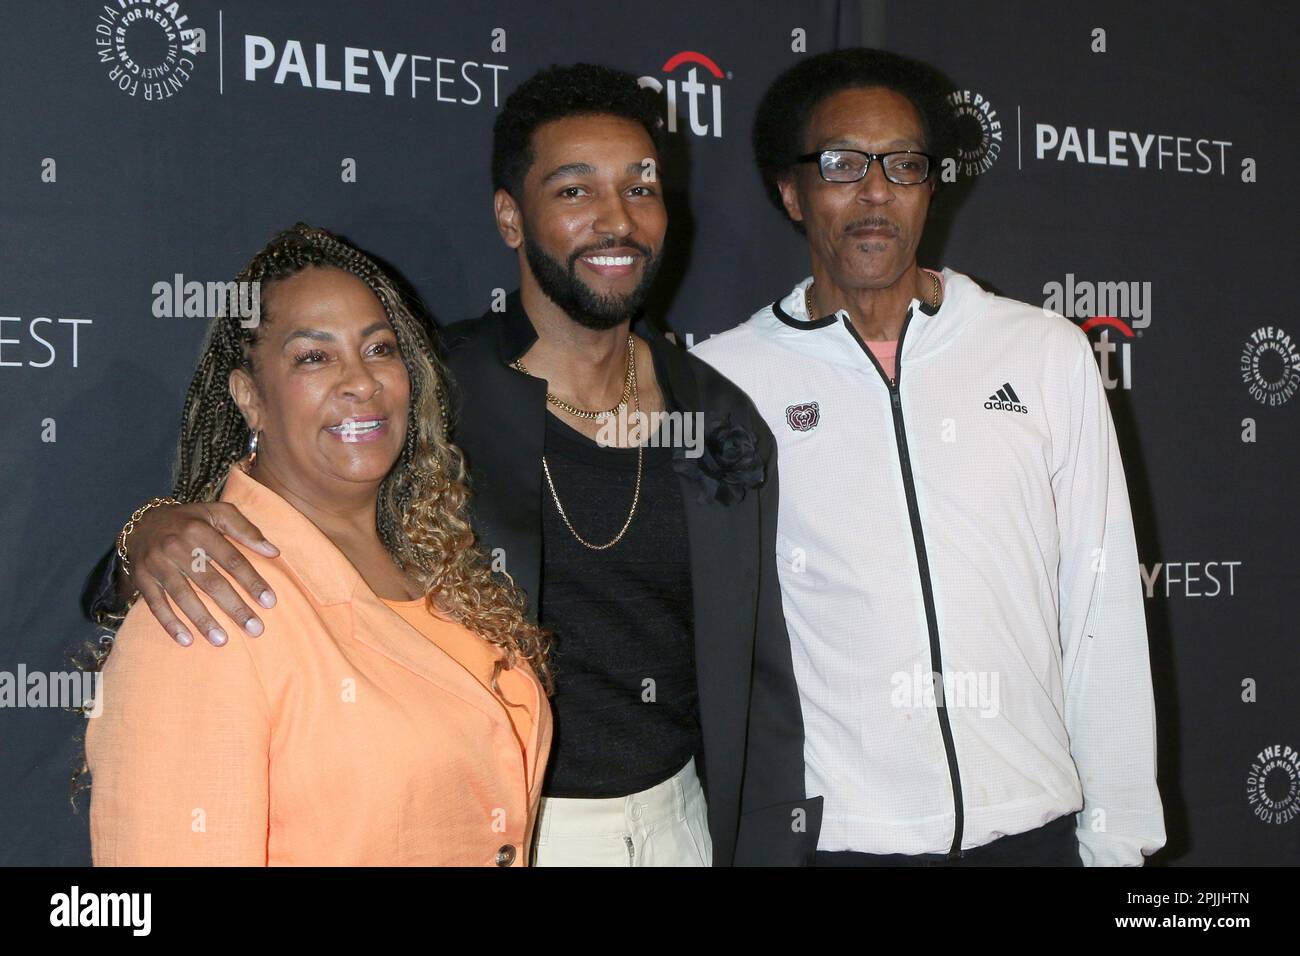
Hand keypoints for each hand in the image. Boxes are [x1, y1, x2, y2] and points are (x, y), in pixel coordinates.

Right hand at [124, 502, 278, 646]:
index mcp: (200, 530)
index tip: (269, 602)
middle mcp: (177, 546)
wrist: (142, 522)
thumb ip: (247, 530)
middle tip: (255, 629)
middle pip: (210, 581)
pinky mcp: (142, 578)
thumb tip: (275, 552)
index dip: (251, 581)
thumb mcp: (219, 512)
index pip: (231, 559)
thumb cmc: (191, 520)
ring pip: (183, 596)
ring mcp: (157, 564)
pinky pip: (156, 604)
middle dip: (234, 607)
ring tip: (222, 640)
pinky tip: (187, 640)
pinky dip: (170, 623)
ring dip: (203, 620)